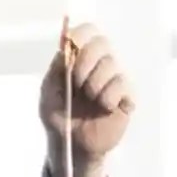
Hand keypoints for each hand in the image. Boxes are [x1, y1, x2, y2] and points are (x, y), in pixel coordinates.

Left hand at [40, 22, 134, 176]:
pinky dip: (109, 96)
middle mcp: (99, 64)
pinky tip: (103, 108)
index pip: (87, 32)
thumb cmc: (58, 116)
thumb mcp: (49, 91)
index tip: (71, 47)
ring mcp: (114, 79)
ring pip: (112, 64)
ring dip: (95, 83)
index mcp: (79, 58)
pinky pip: (123, 84)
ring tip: (89, 100)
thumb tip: (67, 44)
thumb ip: (57, 67)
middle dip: (86, 60)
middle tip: (76, 82)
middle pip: (102, 42)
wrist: (71, 144)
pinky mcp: (127, 96)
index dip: (81, 35)